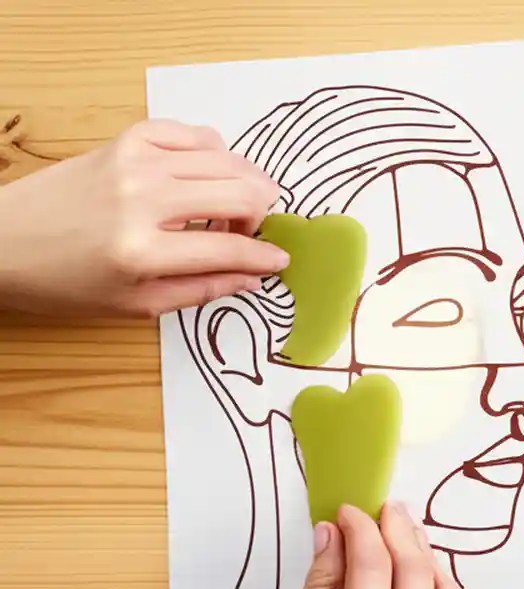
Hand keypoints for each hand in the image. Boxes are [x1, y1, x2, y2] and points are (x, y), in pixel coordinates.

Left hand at [0, 119, 286, 316]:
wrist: (3, 239)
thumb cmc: (63, 281)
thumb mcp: (133, 304)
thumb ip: (199, 290)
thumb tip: (251, 277)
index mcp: (143, 251)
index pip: (230, 249)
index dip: (264, 256)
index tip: (280, 259)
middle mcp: (143, 200)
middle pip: (238, 194)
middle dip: (262, 214)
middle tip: (254, 230)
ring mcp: (135, 162)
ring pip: (224, 160)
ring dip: (245, 182)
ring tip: (236, 205)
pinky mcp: (127, 141)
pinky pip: (192, 134)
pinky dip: (214, 151)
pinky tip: (211, 172)